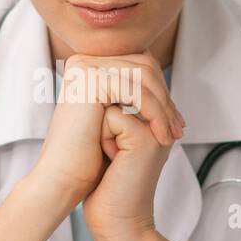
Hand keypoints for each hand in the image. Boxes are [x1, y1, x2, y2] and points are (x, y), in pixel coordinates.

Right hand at [28, 52, 184, 220]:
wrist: (63, 178)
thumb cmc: (89, 156)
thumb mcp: (117, 120)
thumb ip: (133, 97)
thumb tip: (162, 82)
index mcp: (90, 66)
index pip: (140, 66)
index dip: (163, 93)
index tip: (176, 121)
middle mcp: (85, 61)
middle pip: (144, 66)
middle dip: (166, 99)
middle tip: (177, 129)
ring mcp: (86, 67)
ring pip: (144, 76)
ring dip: (164, 107)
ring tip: (170, 135)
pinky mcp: (90, 80)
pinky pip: (136, 91)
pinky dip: (155, 113)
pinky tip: (160, 135)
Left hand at [82, 103, 177, 240]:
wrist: (117, 225)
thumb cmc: (107, 192)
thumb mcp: (109, 145)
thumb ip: (112, 118)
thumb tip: (99, 91)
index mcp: (153, 126)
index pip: (116, 96)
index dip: (102, 123)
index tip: (112, 155)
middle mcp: (159, 125)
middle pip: (116, 96)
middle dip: (104, 124)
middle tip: (112, 159)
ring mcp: (156, 129)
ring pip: (113, 103)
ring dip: (103, 132)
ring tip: (114, 160)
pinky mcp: (146, 137)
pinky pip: (111, 116)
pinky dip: (104, 139)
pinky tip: (115, 162)